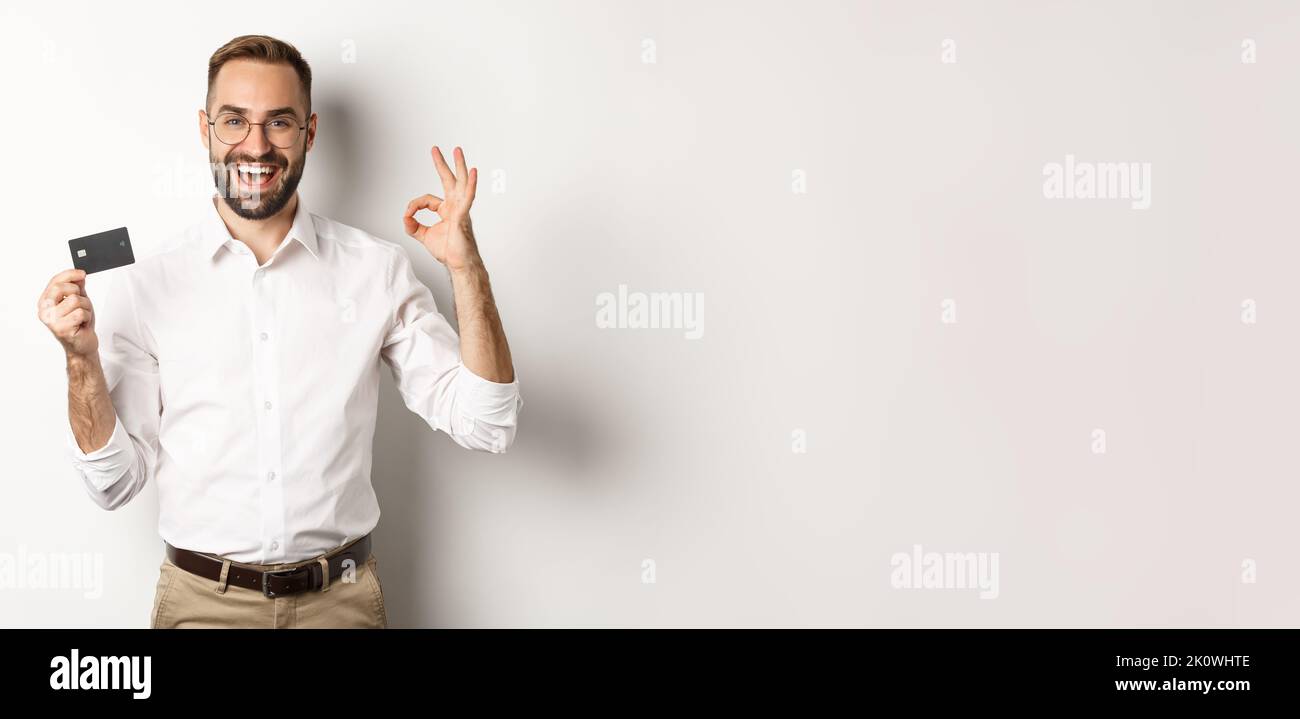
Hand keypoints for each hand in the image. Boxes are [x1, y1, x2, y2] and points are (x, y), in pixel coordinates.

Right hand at [38, 268, 97, 358]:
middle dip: (78, 292)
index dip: (69, 274)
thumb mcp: (79, 301)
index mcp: (45, 302)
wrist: (83, 345)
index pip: (55, 281)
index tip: (82, 273)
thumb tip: (79, 274)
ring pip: (75, 300)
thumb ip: (77, 288)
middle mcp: (45, 311)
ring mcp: (51, 320)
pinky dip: (87, 317)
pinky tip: (82, 324)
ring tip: (82, 316)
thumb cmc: (79, 324)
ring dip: (86, 307)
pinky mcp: (61, 329)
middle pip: (61, 288)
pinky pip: (80, 313)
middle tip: (82, 303)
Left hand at [404, 145, 480, 272]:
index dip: (414, 205)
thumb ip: (413, 226)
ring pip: (461, 183)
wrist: (459, 264)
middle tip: (436, 149)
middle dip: (443, 164)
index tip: (407, 215)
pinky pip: (467, 197)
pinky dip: (470, 184)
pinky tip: (473, 173)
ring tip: (458, 151)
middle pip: (449, 180)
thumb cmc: (449, 250)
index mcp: (447, 210)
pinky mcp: (464, 216)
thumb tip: (405, 217)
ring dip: (459, 166)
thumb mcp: (424, 236)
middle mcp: (455, 206)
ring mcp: (461, 209)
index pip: (427, 199)